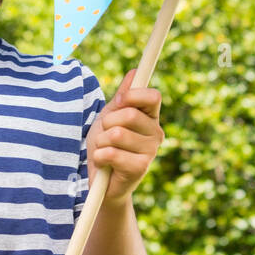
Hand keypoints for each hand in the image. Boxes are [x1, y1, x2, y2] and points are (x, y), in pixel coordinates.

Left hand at [86, 68, 163, 207]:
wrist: (102, 182)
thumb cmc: (106, 146)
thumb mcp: (110, 116)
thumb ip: (122, 96)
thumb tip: (134, 72)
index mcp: (151, 118)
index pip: (153, 96)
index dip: (133, 95)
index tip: (119, 101)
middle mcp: (156, 134)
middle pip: (130, 114)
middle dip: (107, 123)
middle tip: (105, 135)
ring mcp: (150, 152)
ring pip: (116, 134)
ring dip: (100, 142)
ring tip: (104, 151)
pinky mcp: (139, 169)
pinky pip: (110, 152)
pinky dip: (99, 157)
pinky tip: (104, 164)